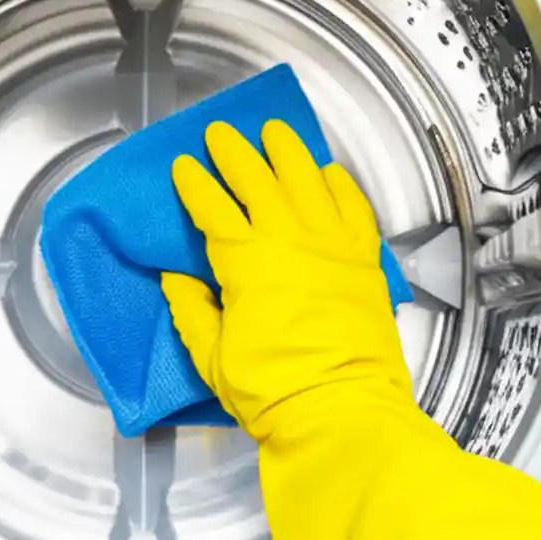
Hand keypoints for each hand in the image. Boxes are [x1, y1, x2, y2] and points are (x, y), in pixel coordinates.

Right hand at [160, 120, 409, 440]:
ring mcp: (330, 245)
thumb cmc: (273, 388)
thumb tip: (178, 283)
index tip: (183, 167)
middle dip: (234, 153)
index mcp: (245, 261)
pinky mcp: (362, 259)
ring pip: (307, 179)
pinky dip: (339, 184)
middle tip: (220, 134)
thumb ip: (192, 312)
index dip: (195, 184)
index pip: (212, 208)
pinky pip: (352, 206)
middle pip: (258, 180)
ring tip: (275, 132)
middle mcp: (289, 239)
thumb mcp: (212, 356)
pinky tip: (328, 173)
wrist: (338, 408)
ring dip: (287, 151)